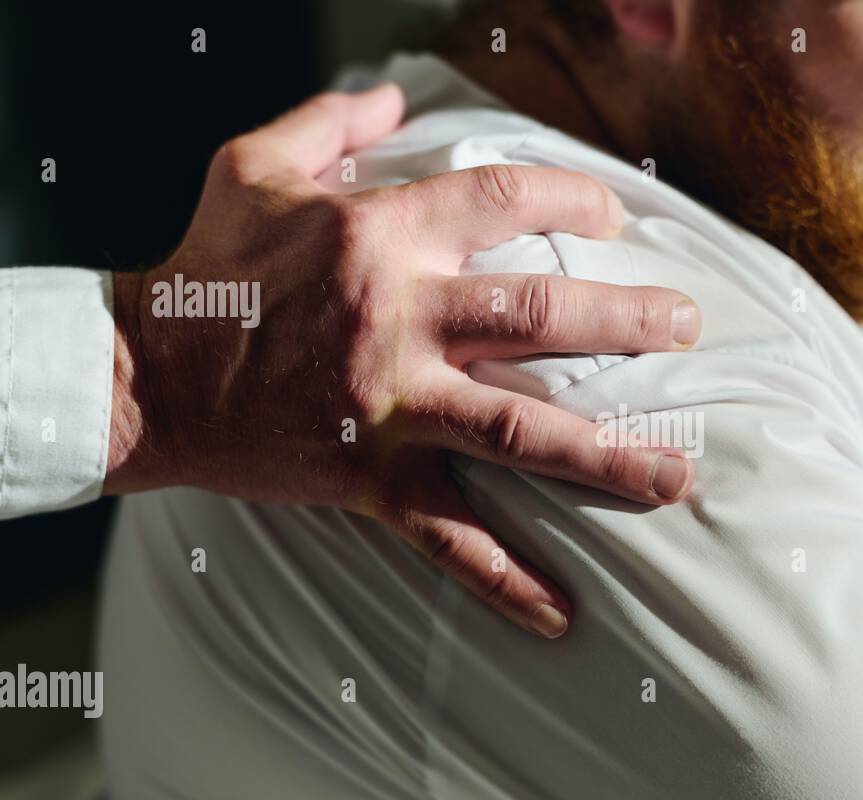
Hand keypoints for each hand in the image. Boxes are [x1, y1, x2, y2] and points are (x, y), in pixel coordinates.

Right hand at [105, 84, 700, 638]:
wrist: (145, 378)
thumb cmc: (204, 267)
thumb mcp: (253, 167)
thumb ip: (331, 123)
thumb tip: (393, 95)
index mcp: (378, 235)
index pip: (501, 200)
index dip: (570, 199)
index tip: (612, 218)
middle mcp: (396, 318)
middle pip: (538, 316)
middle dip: (627, 320)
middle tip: (691, 327)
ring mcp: (390, 405)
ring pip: (517, 431)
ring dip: (605, 456)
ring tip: (678, 477)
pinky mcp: (370, 476)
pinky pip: (447, 535)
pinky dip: (504, 578)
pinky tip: (561, 615)